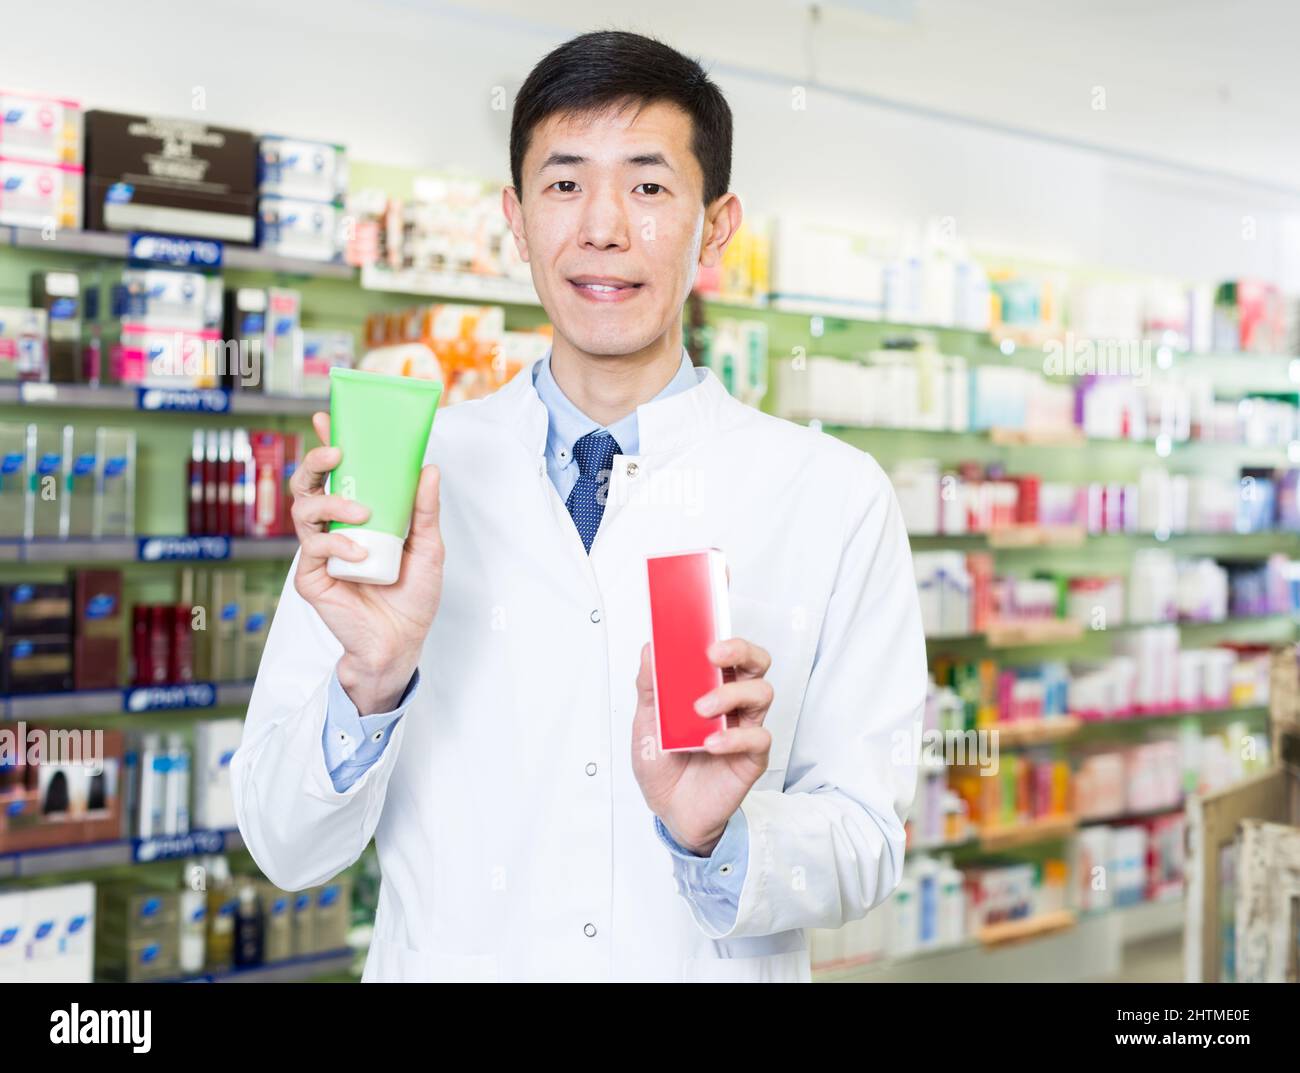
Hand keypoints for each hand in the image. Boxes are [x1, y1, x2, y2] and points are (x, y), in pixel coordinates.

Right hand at [290, 411, 443, 713]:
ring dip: (331, 502)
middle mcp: (332, 527)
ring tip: (362, 512)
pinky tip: (359, 554)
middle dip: (315, 460)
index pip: (336, 472)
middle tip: (337, 451)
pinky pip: (313, 549)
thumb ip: (425, 509)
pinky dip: (337, 545)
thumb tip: (429, 467)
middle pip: (308, 484)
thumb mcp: (429, 546)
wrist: (402, 642)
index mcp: (356, 514)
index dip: (327, 443)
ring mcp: (318, 551)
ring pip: (303, 510)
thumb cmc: (413, 594)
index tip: (326, 416)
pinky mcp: (311, 577)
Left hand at [631, 637, 773, 855]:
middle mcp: (732, 702)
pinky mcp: (752, 757)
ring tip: (701, 710)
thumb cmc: (663, 763)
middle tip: (713, 656)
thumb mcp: (646, 722)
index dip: (724, 633)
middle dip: (740, 651)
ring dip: (730, 694)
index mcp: (710, 686)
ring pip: (762, 693)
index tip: (706, 627)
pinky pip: (757, 737)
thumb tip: (651, 650)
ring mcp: (744, 727)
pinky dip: (733, 738)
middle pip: (756, 663)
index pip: (728, 650)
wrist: (669, 810)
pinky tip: (711, 744)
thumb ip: (650, 686)